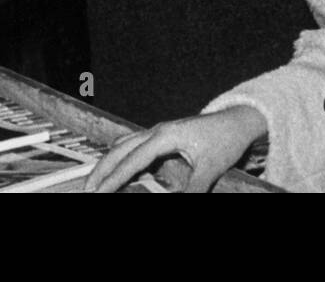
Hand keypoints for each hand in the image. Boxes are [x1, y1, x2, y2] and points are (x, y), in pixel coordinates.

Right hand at [84, 106, 266, 192]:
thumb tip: (182, 203)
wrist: (236, 120)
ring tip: (96, 181)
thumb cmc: (225, 140)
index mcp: (165, 136)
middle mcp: (156, 131)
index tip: (100, 192)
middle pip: (119, 149)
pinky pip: (133, 144)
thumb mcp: (211, 168)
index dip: (114, 178)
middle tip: (88, 190)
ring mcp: (158, 131)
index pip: (132, 160)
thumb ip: (193, 189)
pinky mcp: (162, 135)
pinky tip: (117, 165)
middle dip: (102, 170)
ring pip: (123, 145)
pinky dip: (120, 156)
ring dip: (108, 162)